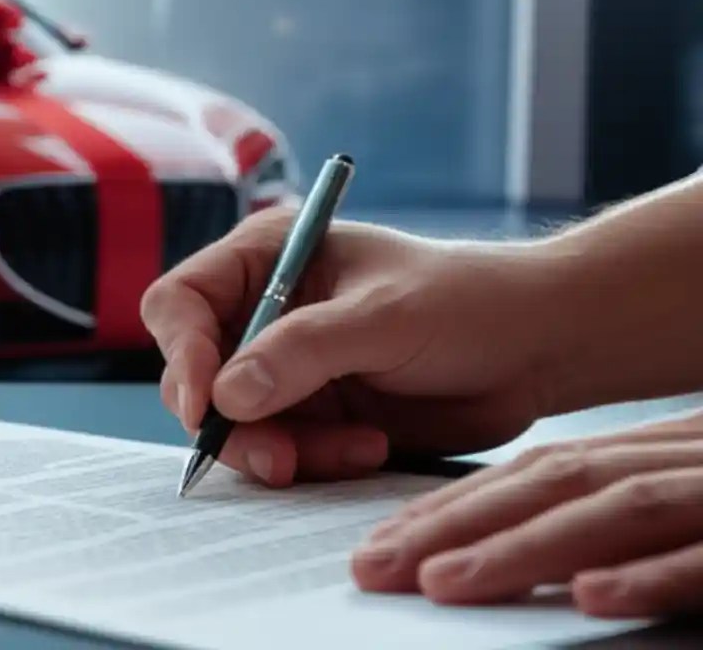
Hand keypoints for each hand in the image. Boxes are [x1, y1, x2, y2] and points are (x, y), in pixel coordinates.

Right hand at [141, 207, 563, 485]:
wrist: (535, 349)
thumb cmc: (467, 303)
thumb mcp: (384, 318)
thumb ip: (303, 351)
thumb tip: (224, 397)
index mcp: (267, 257)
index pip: (182, 303)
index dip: (183, 354)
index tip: (208, 406)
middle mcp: (264, 310)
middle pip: (197, 374)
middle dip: (235, 422)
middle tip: (280, 458)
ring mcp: (284, 366)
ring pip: (235, 424)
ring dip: (283, 449)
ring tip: (356, 448)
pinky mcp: (310, 412)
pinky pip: (279, 450)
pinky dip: (315, 461)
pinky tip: (370, 446)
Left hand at [353, 411, 702, 617]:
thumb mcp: (691, 497)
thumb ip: (614, 514)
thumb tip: (542, 562)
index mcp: (655, 454)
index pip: (536, 474)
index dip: (455, 506)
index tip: (383, 543)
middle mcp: (680, 462)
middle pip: (554, 485)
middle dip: (458, 525)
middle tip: (374, 566)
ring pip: (616, 511)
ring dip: (523, 547)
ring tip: (441, 581)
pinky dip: (648, 575)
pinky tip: (588, 596)